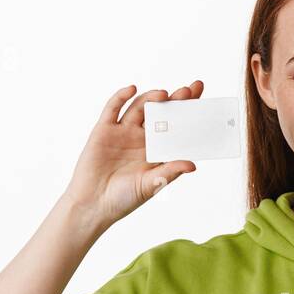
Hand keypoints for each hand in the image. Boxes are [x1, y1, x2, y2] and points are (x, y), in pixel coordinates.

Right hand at [59, 80, 203, 229]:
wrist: (93, 204)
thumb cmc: (124, 198)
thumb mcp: (151, 186)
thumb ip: (170, 172)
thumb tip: (192, 164)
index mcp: (157, 150)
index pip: (176, 127)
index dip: (187, 112)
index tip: (200, 99)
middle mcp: (142, 138)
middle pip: (161, 113)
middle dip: (174, 101)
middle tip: (188, 91)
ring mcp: (123, 132)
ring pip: (140, 108)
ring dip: (151, 98)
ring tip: (164, 95)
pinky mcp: (104, 130)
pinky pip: (113, 109)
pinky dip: (121, 96)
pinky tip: (132, 89)